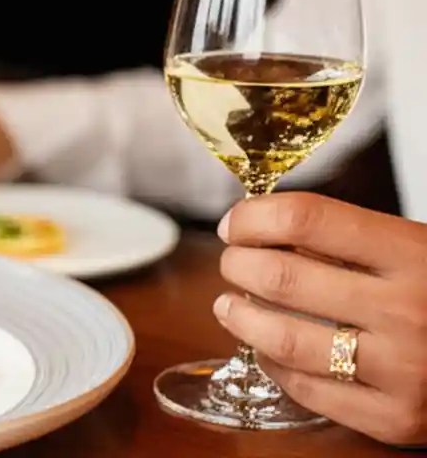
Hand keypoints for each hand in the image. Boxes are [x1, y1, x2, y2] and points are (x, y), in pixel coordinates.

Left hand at [215, 192, 426, 444]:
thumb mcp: (416, 250)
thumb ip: (350, 240)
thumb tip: (262, 228)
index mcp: (415, 254)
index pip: (307, 219)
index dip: (254, 217)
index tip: (235, 223)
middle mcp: (408, 311)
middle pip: (283, 277)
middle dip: (239, 265)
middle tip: (233, 262)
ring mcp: (402, 369)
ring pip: (283, 339)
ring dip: (241, 317)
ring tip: (229, 305)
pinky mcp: (395, 418)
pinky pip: (307, 388)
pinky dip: (272, 364)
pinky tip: (267, 348)